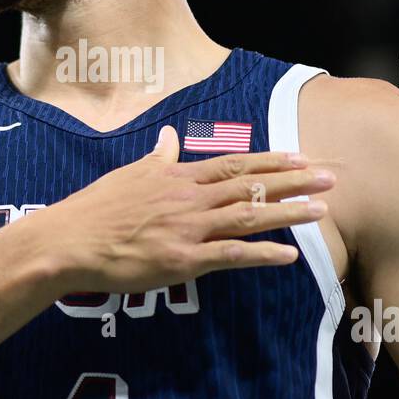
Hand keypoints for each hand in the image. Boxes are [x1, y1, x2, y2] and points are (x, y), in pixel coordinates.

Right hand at [33, 124, 334, 294]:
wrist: (68, 241)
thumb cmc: (94, 211)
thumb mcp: (127, 175)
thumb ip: (155, 158)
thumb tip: (168, 138)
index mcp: (177, 176)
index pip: (234, 164)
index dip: (270, 161)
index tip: (299, 157)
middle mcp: (189, 198)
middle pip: (251, 185)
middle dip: (294, 181)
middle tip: (330, 177)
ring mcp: (188, 228)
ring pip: (248, 215)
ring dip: (288, 212)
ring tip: (321, 211)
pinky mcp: (183, 260)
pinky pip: (231, 255)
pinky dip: (262, 254)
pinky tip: (289, 255)